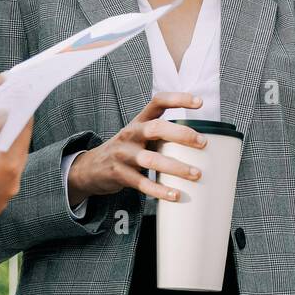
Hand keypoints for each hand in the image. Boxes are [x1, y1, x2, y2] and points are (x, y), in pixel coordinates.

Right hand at [0, 109, 32, 229]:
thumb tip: (5, 115)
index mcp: (8, 165)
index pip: (23, 134)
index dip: (22, 118)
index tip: (21, 108)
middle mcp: (9, 187)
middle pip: (17, 156)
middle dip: (12, 140)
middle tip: (8, 124)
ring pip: (6, 175)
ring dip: (1, 161)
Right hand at [67, 92, 208, 207]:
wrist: (91, 168)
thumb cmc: (127, 150)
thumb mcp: (140, 135)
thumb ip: (163, 134)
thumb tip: (202, 142)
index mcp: (139, 121)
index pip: (158, 102)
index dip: (178, 99)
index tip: (199, 102)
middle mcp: (131, 133)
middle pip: (156, 128)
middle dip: (181, 134)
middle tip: (203, 143)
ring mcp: (123, 154)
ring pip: (151, 159)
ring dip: (176, 167)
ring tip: (196, 174)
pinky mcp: (120, 174)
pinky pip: (142, 183)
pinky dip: (160, 190)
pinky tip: (175, 195)